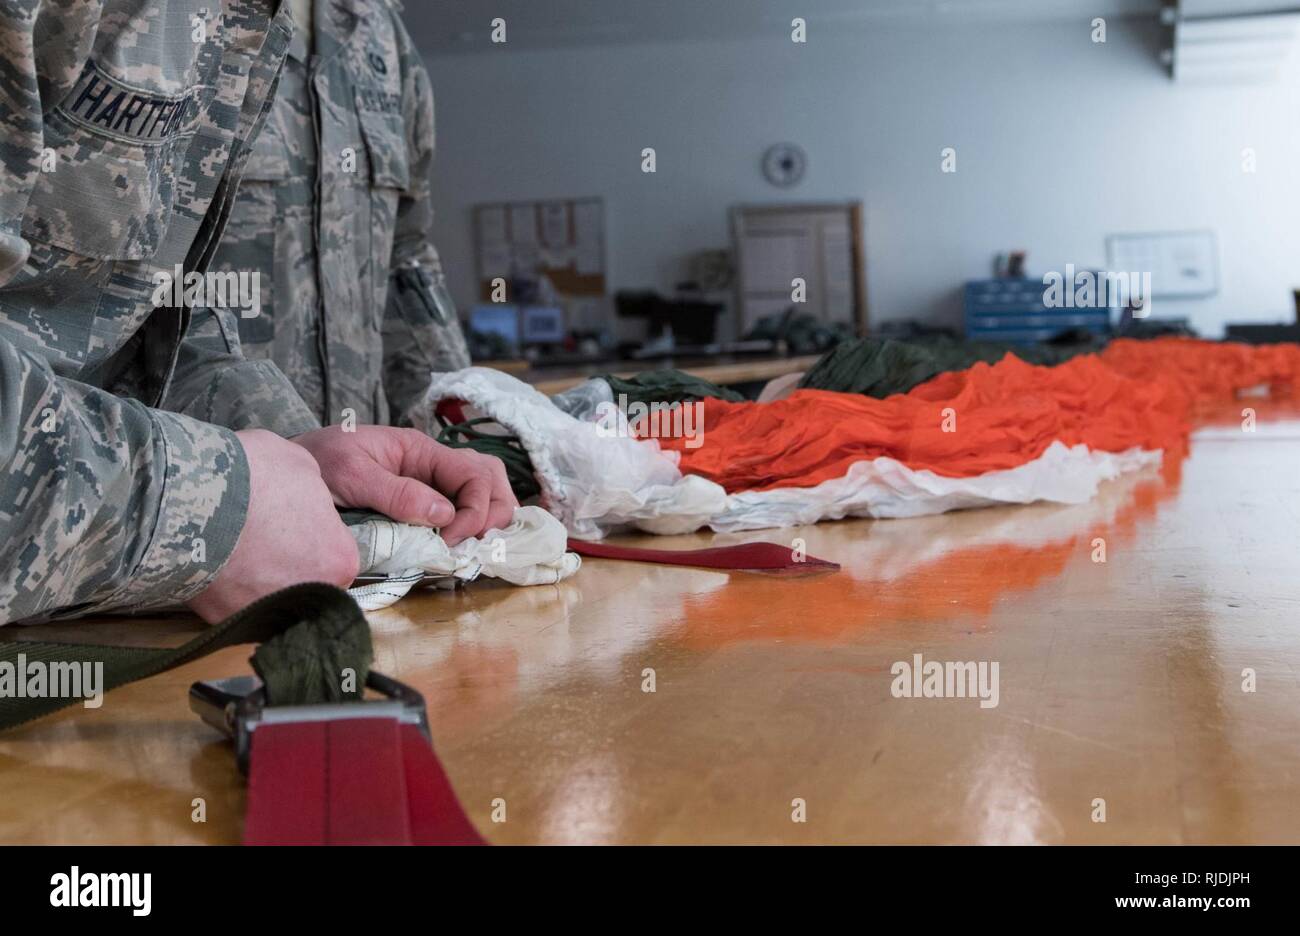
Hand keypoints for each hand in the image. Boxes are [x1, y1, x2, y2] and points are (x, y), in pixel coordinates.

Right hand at [187, 429, 360, 622]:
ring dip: (259, 578)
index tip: (293, 520)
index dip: (314, 533)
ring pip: (271, 595)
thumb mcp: (302, 467)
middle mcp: (312, 597)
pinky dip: (226, 587)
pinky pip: (233, 603)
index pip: (336, 552)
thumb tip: (307, 503)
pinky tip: (215, 562)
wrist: (189, 497)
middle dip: (290, 561)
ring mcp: (269, 613)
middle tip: (264, 535)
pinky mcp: (226, 620)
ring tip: (236, 548)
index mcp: (339, 560)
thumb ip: (314, 495)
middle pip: (308, 580)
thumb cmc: (254, 476)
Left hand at [291, 425, 517, 544]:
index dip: (474, 509)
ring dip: (487, 520)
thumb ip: (397, 493)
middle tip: (473, 543)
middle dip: (493, 512)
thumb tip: (444, 514)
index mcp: (420, 450)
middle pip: (490, 479)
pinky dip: (469, 530)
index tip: (452, 539)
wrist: (288, 471)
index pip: (474, 474)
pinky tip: (459, 548)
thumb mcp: (352, 474)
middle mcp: (431, 466)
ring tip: (470, 547)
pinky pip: (458, 513)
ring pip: (481, 494)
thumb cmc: (316, 463)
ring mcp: (428, 485)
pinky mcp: (418, 507)